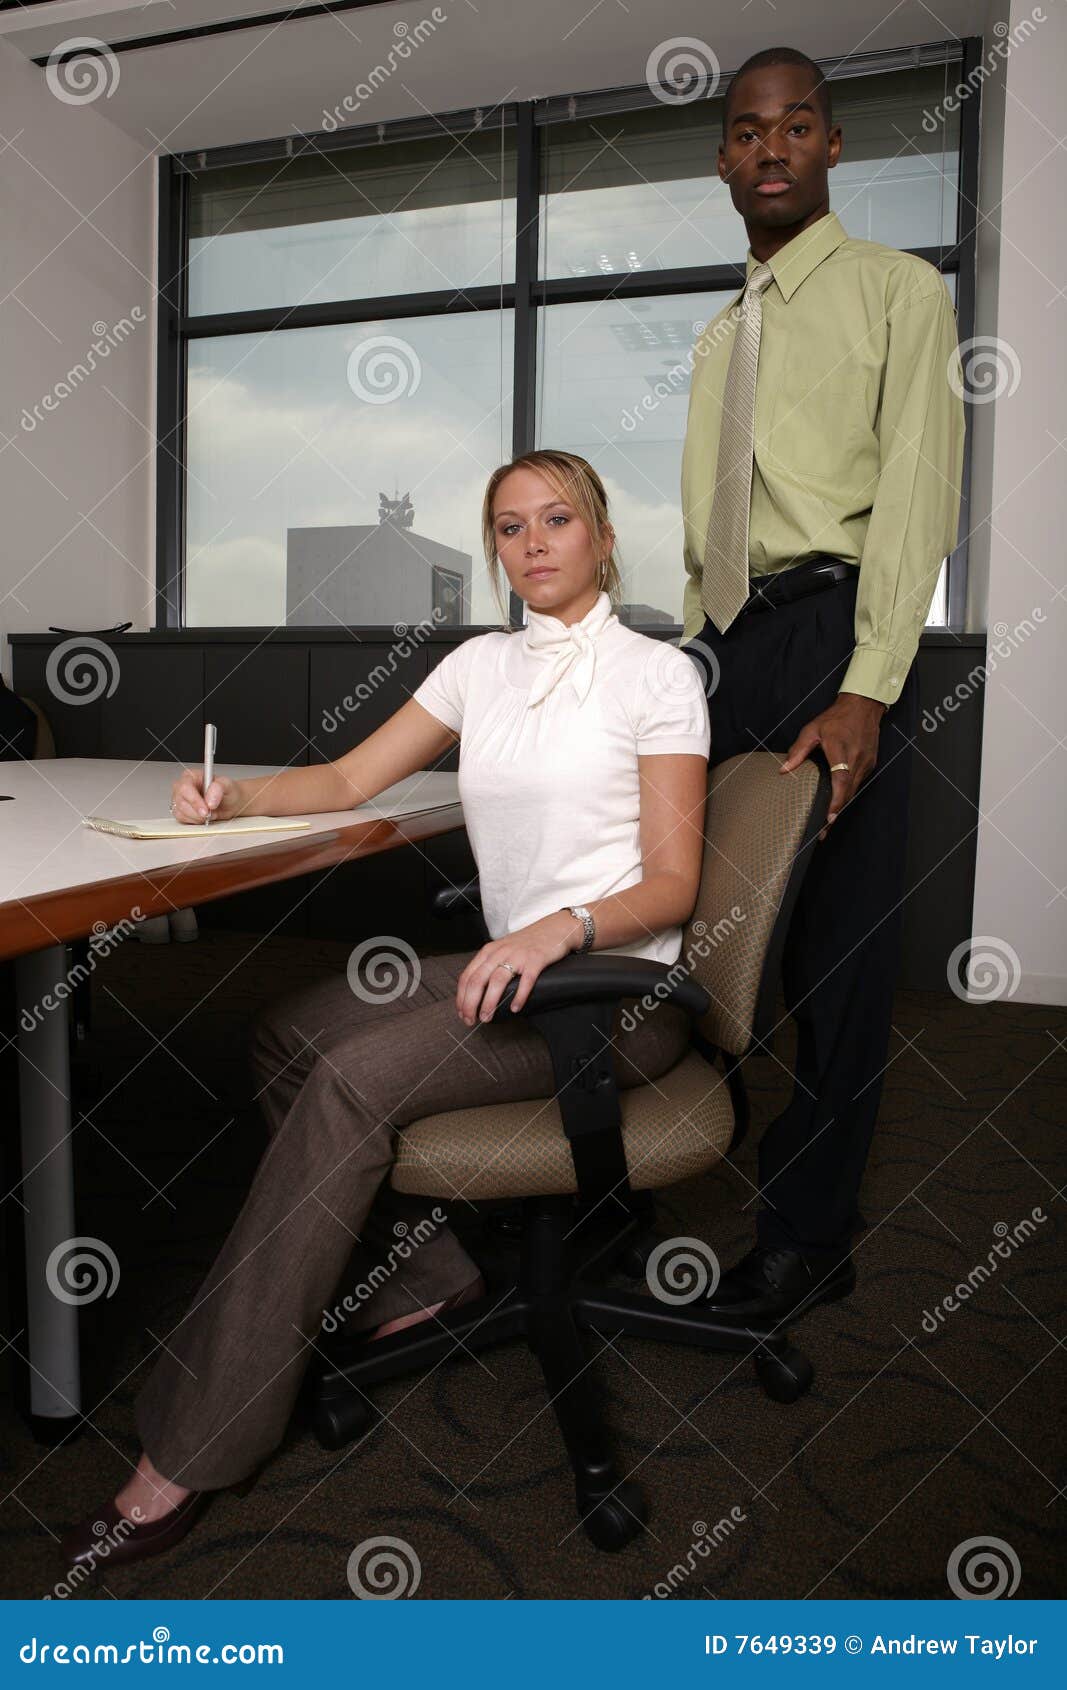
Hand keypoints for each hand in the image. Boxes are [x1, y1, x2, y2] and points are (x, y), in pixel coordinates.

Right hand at [170, 767, 238, 824]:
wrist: (231, 803)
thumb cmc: (228, 791)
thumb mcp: (227, 785)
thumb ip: (218, 788)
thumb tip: (209, 800)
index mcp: (191, 776)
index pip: (185, 788)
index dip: (194, 800)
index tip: (206, 809)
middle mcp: (183, 787)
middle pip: (181, 802)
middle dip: (196, 811)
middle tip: (209, 814)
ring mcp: (180, 799)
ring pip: (181, 812)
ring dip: (197, 817)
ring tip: (209, 814)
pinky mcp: (181, 811)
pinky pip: (182, 819)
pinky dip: (194, 821)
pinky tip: (203, 817)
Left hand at [455, 911, 579, 1025]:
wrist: (553, 928)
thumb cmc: (526, 943)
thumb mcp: (502, 950)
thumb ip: (489, 966)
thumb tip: (477, 994)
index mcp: (488, 952)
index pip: (467, 976)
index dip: (462, 998)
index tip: (462, 1013)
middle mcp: (500, 952)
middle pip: (478, 980)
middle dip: (471, 1003)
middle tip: (471, 1020)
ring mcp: (518, 956)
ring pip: (497, 981)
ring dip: (489, 1002)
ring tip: (487, 1017)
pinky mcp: (535, 960)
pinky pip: (525, 980)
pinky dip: (519, 996)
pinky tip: (515, 1008)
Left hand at [779, 691, 885, 836]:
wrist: (863, 706)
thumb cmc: (837, 717)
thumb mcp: (813, 730)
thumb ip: (798, 750)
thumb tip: (784, 769)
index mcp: (841, 751)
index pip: (840, 781)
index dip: (835, 801)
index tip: (829, 817)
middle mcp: (856, 759)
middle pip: (848, 792)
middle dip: (836, 812)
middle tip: (823, 831)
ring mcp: (865, 763)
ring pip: (854, 790)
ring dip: (842, 805)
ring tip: (828, 822)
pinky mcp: (870, 764)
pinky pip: (858, 783)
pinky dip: (848, 793)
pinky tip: (838, 802)